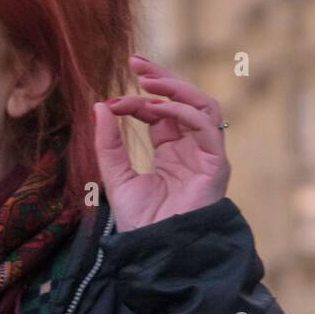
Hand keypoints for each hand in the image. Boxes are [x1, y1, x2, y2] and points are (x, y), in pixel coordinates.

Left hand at [93, 54, 230, 231]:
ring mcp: (206, 155)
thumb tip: (99, 106)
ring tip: (147, 79)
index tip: (112, 100)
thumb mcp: (116, 176)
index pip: (160, 113)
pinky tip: (157, 107)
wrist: (157, 251)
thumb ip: (109, 144)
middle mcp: (191, 150)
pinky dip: (182, 111)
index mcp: (172, 153)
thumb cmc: (140, 223)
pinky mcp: (215, 163)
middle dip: (162, 78)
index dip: (138, 100)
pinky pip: (206, 126)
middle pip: (185, 101)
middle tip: (136, 62)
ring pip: (202, 105)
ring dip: (175, 87)